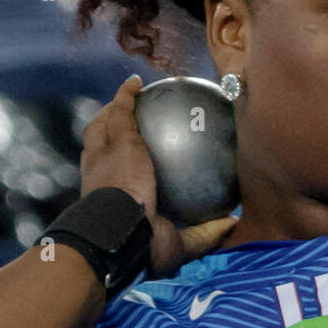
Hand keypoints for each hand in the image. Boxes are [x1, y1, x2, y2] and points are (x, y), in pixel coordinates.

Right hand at [80, 74, 238, 278]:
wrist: (119, 233)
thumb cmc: (141, 245)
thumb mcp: (176, 244)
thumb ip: (204, 233)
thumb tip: (232, 224)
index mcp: (109, 198)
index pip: (106, 176)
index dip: (112, 165)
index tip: (127, 162)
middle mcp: (100, 172)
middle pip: (96, 143)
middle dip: (104, 130)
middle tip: (120, 121)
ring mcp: (106, 153)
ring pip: (102, 124)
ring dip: (111, 110)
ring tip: (128, 98)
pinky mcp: (120, 138)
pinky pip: (123, 109)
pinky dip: (126, 94)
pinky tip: (136, 82)